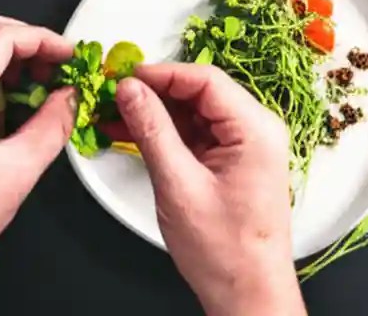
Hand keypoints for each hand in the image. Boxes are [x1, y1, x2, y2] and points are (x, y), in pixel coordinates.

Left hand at [0, 13, 76, 314]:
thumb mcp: (17, 173)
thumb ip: (51, 125)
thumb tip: (68, 100)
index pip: (3, 36)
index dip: (44, 39)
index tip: (67, 54)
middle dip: (23, 40)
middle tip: (52, 66)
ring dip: (1, 58)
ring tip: (32, 91)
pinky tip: (2, 111)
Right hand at [115, 63, 305, 315]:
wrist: (247, 293)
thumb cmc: (224, 249)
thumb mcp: (179, 185)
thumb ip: (152, 131)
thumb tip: (128, 89)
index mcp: (255, 130)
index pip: (204, 79)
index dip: (160, 73)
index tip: (122, 76)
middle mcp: (256, 130)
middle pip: (198, 92)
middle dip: (153, 92)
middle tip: (111, 94)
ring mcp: (244, 146)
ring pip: (193, 111)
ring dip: (154, 112)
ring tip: (111, 114)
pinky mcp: (231, 161)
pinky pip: (194, 133)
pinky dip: (164, 131)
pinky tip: (130, 132)